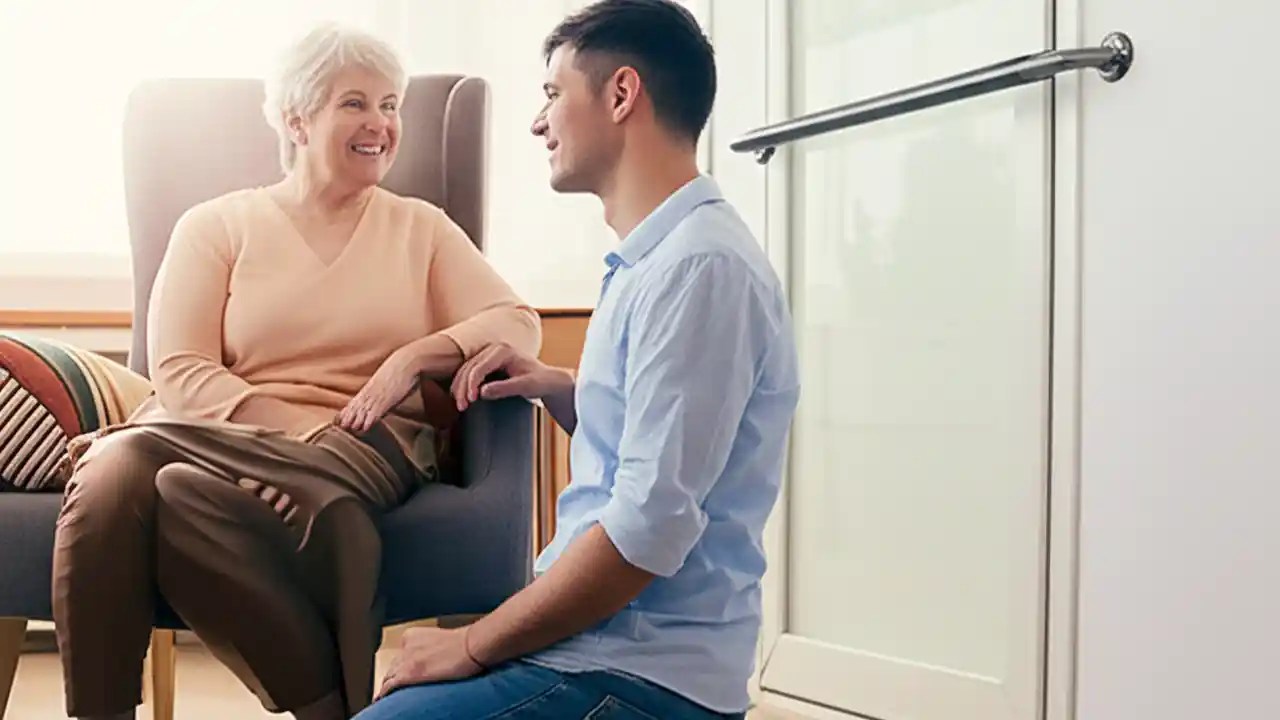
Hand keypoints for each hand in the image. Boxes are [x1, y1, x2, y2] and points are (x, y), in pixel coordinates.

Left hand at [337, 350, 420, 434]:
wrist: (408, 361)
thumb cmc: (402, 369)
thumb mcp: (389, 378)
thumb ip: (383, 387)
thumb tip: (385, 394)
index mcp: (372, 386)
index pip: (356, 400)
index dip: (347, 410)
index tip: (339, 418)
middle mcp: (372, 392)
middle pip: (357, 406)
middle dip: (348, 417)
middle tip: (340, 426)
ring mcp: (378, 396)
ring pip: (363, 410)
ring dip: (356, 421)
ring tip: (349, 429)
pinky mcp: (387, 399)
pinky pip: (376, 412)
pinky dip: (370, 420)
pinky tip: (365, 428)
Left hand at [375, 626, 483, 699]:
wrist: (471, 647)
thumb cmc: (465, 643)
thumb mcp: (442, 640)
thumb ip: (432, 647)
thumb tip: (436, 657)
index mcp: (412, 635)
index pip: (399, 654)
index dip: (400, 666)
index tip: (401, 672)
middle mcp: (406, 646)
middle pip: (392, 666)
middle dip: (392, 676)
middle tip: (393, 687)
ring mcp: (406, 660)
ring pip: (388, 677)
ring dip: (387, 686)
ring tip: (385, 696)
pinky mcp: (408, 674)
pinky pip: (388, 687)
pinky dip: (383, 694)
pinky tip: (381, 699)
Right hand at [451, 343, 570, 411]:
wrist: (546, 379)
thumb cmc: (539, 381)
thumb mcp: (526, 386)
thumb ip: (505, 388)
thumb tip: (482, 392)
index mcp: (503, 350)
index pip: (479, 367)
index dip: (472, 384)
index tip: (471, 401)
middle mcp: (493, 349)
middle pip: (469, 368)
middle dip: (462, 388)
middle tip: (462, 407)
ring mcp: (488, 354)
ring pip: (465, 370)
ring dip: (459, 387)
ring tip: (460, 405)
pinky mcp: (486, 362)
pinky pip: (469, 372)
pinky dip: (463, 385)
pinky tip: (461, 397)